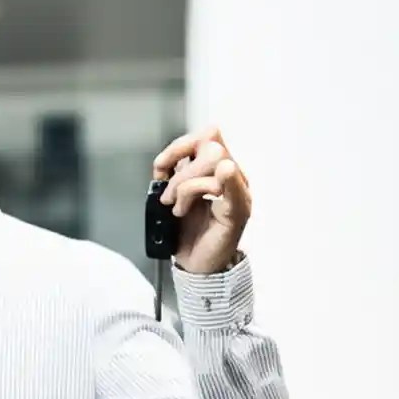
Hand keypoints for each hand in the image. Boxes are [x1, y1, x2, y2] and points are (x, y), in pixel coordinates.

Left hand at [153, 126, 252, 273]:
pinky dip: (210, 185)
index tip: (161, 167)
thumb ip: (172, 174)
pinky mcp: (238, 211)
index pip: (208, 135)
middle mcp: (231, 176)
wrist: (195, 263)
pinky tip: (201, 197)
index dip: (179, 146)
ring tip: (178, 209)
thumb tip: (165, 163)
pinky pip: (230, 187)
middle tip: (169, 197)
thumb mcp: (173, 195)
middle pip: (211, 146)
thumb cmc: (187, 231)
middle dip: (180, 171)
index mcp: (217, 169)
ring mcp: (238, 192)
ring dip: (186, 186)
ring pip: (216, 161)